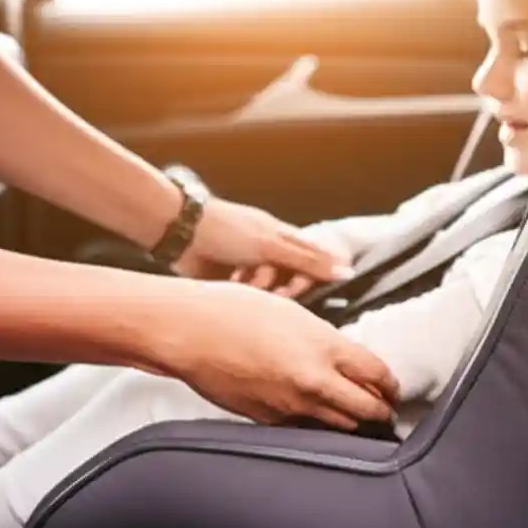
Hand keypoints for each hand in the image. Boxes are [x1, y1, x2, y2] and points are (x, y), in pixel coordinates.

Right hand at [160, 281, 398, 429]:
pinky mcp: (268, 419)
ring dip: (354, 423)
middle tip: (386, 411)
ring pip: (340, 426)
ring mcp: (291, 405)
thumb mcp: (293, 313)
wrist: (189, 331)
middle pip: (368, 409)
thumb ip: (325, 339)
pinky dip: (317, 425)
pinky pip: (305, 428)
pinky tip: (317, 419)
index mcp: (325, 347)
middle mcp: (315, 380)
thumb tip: (343, 357)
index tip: (393, 388)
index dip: (392, 385)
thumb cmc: (234, 310)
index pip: (378, 374)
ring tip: (360, 420)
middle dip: (381, 412)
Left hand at [174, 197, 353, 283]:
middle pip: (292, 280)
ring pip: (270, 292)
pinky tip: (231, 287)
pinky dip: (243, 294)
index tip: (298, 288)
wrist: (181, 233)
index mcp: (285, 237)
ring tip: (243, 280)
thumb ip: (308, 260)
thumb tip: (347, 270)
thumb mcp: (271, 245)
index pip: (315, 262)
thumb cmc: (227, 230)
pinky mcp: (233, 281)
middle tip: (268, 286)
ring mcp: (252, 266)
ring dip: (259, 290)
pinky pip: (249, 297)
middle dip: (281, 286)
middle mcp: (272, 252)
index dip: (311, 278)